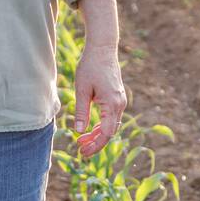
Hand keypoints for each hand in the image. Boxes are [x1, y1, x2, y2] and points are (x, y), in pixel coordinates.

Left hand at [73, 41, 125, 158]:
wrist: (103, 48)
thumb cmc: (90, 66)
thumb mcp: (81, 90)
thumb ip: (81, 112)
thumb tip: (79, 131)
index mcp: (112, 104)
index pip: (106, 133)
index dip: (94, 145)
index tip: (82, 152)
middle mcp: (120, 104)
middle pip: (109, 132)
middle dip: (95, 143)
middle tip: (79, 149)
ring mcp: (120, 101)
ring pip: (110, 126)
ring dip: (96, 135)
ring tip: (81, 140)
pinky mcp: (117, 98)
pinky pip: (110, 118)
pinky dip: (100, 126)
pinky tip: (89, 129)